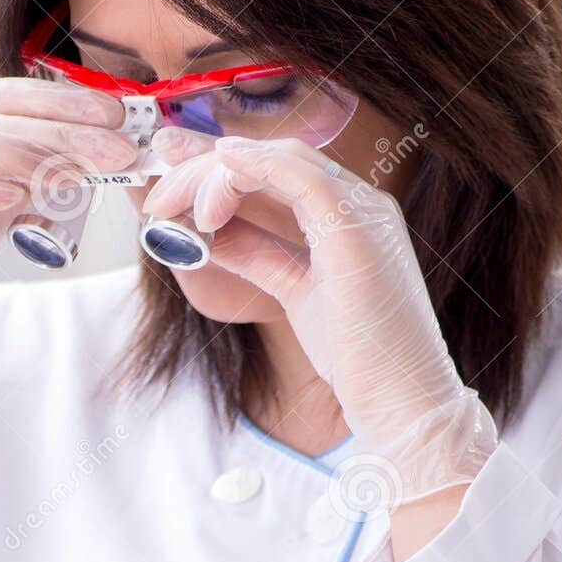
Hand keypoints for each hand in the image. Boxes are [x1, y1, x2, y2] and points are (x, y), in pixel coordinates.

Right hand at [0, 80, 140, 416]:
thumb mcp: (5, 191)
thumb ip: (40, 168)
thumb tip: (103, 154)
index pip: (16, 95)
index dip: (68, 101)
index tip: (118, 115)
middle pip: (3, 120)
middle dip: (66, 133)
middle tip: (117, 150)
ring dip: (29, 159)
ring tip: (76, 177)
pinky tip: (16, 198)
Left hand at [144, 133, 496, 503]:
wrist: (403, 403)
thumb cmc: (359, 362)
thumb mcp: (296, 294)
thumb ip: (259, 256)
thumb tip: (210, 235)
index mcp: (352, 220)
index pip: (278, 174)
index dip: (220, 175)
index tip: (170, 193)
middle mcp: (363, 205)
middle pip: (274, 159)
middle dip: (207, 168)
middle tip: (157, 194)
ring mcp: (365, 212)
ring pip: (280, 160)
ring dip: (217, 173)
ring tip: (171, 204)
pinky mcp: (358, 230)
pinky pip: (299, 176)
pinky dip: (254, 167)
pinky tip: (218, 172)